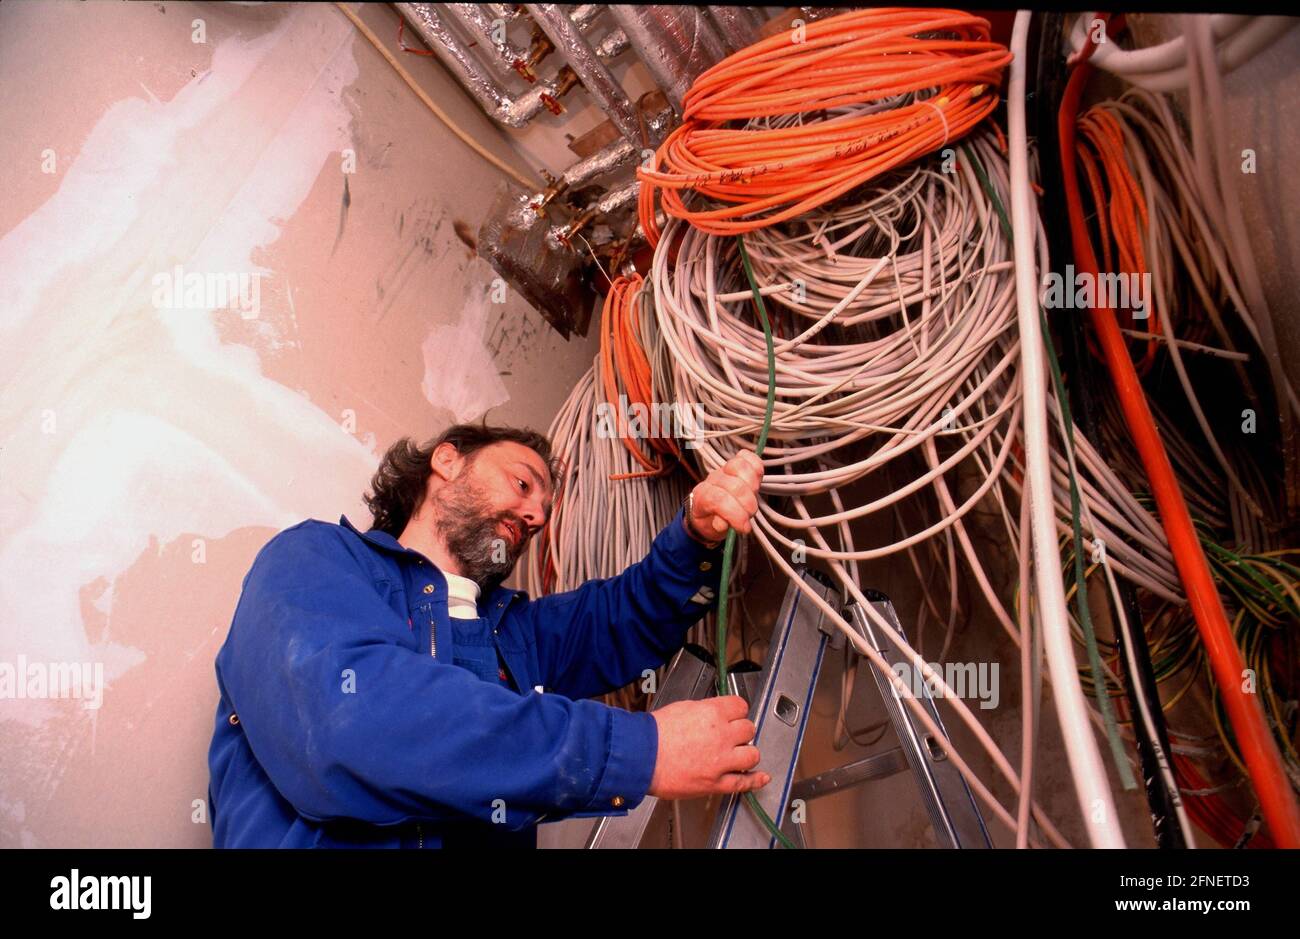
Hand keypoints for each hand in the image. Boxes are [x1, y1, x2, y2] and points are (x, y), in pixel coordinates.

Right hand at [647, 695, 769, 799]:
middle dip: (740, 731)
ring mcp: (721, 761)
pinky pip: (744, 782)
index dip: (736, 711)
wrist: (641, 757)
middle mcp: (722, 736)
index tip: (734, 716)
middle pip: (749, 729)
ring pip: (752, 754)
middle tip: (730, 736)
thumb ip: (705, 711)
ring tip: (737, 754)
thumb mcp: (682, 708)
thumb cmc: (654, 733)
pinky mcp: (716, 783)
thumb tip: (715, 713)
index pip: (740, 706)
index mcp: (713, 713)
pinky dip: (755, 780)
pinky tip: (761, 777)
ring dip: (746, 753)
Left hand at [685, 450, 762, 544]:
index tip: (744, 528)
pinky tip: (756, 481)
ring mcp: (724, 469)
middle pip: (736, 486)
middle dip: (748, 505)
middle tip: (749, 516)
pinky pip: (747, 456)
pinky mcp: (735, 464)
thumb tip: (723, 523)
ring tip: (752, 501)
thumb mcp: (711, 530)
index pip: (719, 499)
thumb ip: (718, 526)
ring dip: (753, 488)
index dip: (736, 515)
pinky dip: (756, 467)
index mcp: (703, 496)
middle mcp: (712, 479)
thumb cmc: (711, 521)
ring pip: (741, 467)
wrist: (708, 510)